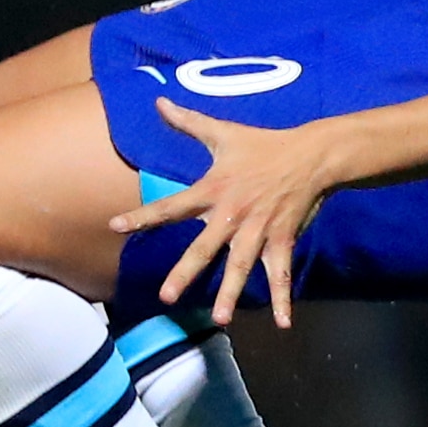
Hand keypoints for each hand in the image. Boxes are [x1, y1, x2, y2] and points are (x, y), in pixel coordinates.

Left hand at [114, 98, 344, 325]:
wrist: (311, 154)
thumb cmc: (263, 144)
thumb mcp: (223, 132)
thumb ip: (188, 122)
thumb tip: (158, 101)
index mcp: (214, 190)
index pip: (171, 205)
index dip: (143, 215)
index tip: (116, 226)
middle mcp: (232, 214)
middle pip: (205, 248)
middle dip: (186, 272)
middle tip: (167, 297)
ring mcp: (258, 230)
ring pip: (242, 267)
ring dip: (231, 293)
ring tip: (219, 318)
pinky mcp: (282, 239)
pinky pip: (281, 273)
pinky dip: (284, 299)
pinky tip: (284, 325)